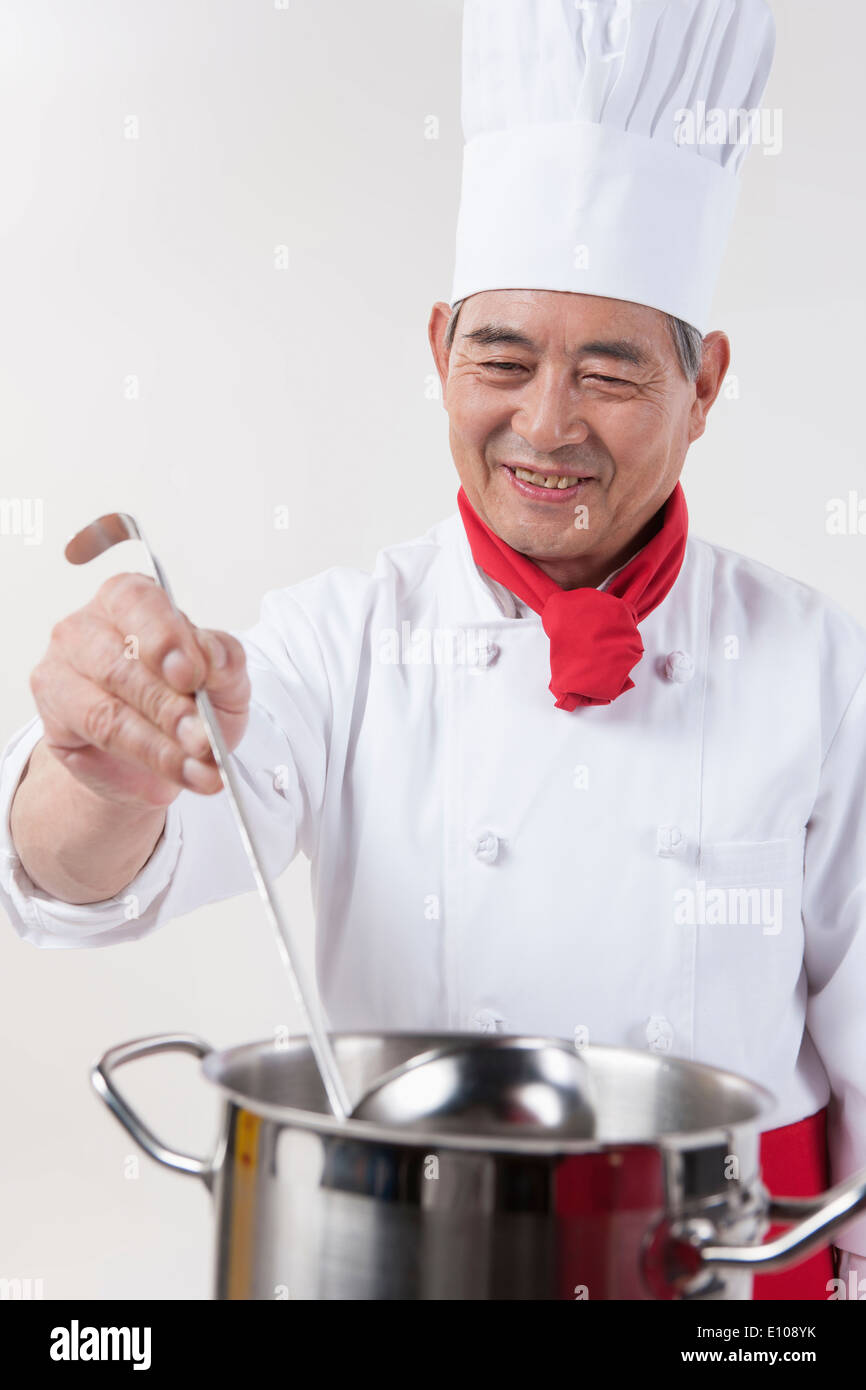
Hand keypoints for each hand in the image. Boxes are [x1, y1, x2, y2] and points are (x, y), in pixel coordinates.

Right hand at [29, 573, 249, 806]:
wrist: (160, 755)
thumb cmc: (188, 703)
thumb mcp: (224, 680)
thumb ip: (225, 663)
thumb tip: (214, 659)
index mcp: (132, 599)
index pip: (138, 603)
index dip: (165, 639)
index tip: (191, 675)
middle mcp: (88, 626)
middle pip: (121, 662)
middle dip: (169, 705)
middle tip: (203, 736)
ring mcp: (62, 667)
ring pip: (108, 709)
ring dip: (161, 742)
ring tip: (200, 761)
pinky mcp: (54, 713)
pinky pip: (99, 738)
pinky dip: (149, 758)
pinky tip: (181, 771)